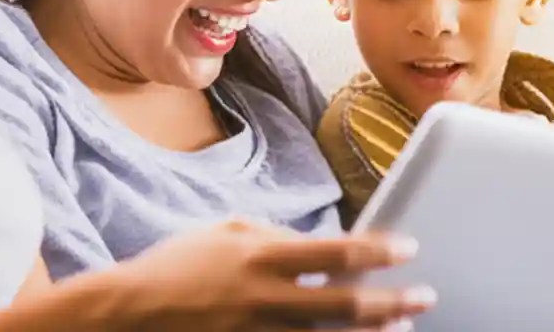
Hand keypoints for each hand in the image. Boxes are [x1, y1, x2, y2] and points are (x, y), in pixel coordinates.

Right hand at [112, 219, 434, 330]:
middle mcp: (265, 299)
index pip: (335, 252)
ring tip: (401, 330)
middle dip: (391, 303)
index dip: (378, 252)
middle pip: (344, 306)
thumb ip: (273, 237)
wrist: (128, 315)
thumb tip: (317, 248)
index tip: (409, 250)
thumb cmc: (177, 267)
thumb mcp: (225, 233)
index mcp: (261, 256)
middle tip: (425, 298)